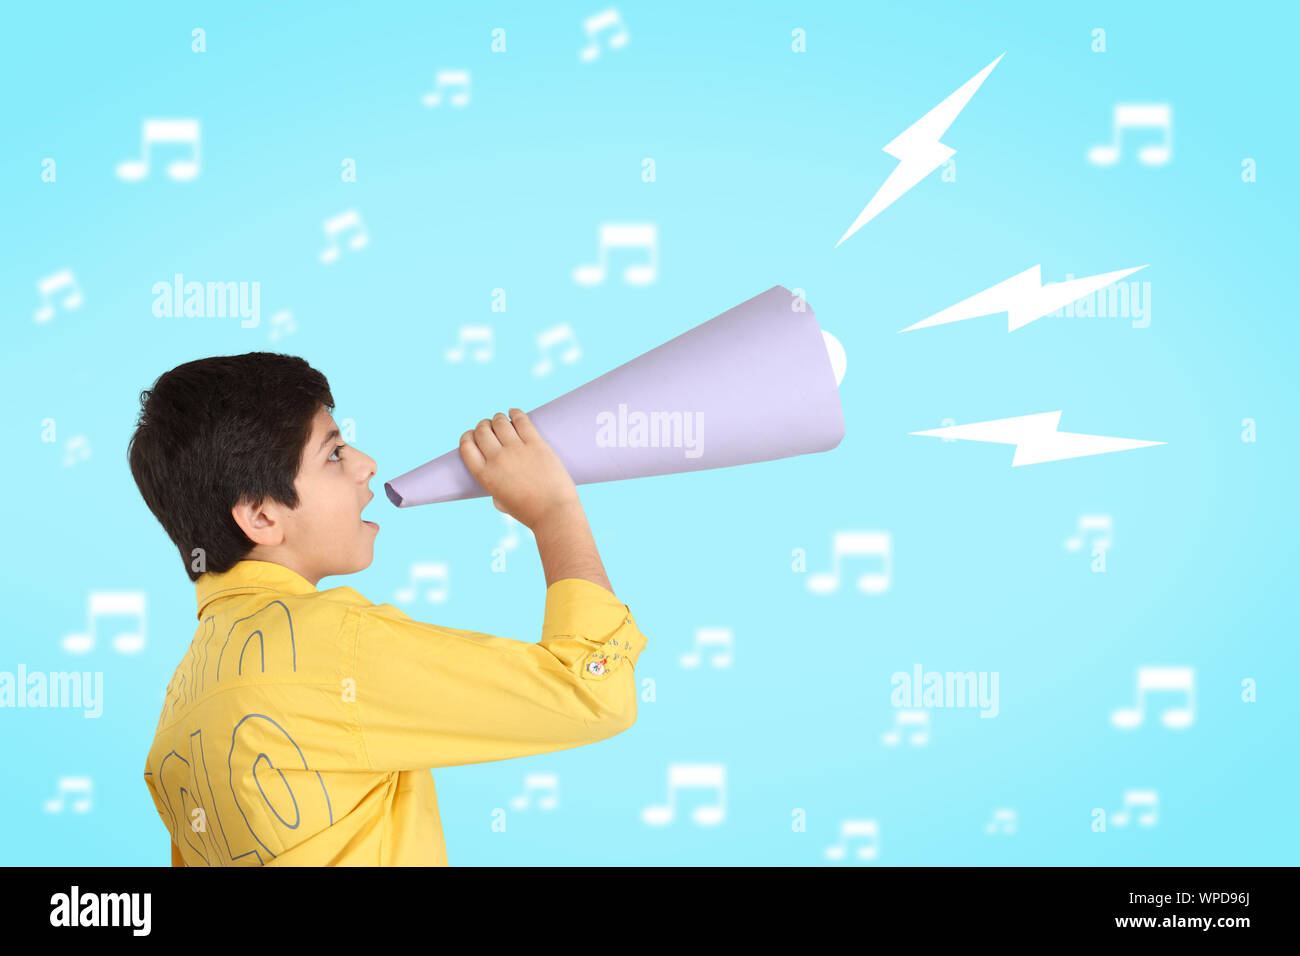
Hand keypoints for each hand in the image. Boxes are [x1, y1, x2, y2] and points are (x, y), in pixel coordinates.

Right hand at [458, 409, 579, 529]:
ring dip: (498, 418)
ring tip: (502, 419)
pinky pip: (521, 420)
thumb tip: (496, 476)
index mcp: (484, 475)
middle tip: (490, 427)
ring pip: (499, 422)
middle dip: (483, 426)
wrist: (554, 513)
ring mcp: (516, 450)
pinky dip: (515, 413)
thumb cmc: (529, 512)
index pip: (466, 446)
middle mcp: (497, 460)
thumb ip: (494, 488)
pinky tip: (514, 412)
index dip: (468, 437)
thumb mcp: (500, 502)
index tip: (473, 435)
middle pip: (482, 431)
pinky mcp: (536, 444)